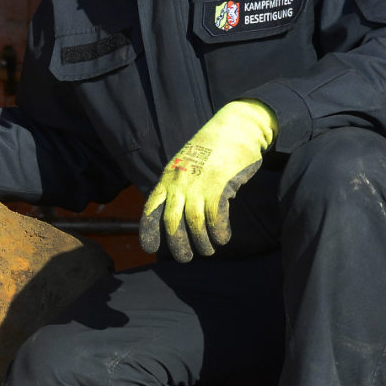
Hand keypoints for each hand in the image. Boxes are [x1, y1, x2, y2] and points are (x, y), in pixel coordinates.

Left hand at [140, 100, 276, 262]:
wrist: (236, 127)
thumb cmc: (212, 149)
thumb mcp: (186, 164)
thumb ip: (179, 186)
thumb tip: (178, 214)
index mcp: (168, 178)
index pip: (151, 208)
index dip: (149, 230)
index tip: (150, 248)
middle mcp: (180, 182)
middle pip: (172, 222)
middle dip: (177, 245)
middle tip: (185, 259)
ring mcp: (199, 184)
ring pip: (195, 223)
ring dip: (202, 242)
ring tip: (208, 250)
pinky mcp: (220, 185)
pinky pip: (216, 217)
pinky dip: (219, 232)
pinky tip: (223, 238)